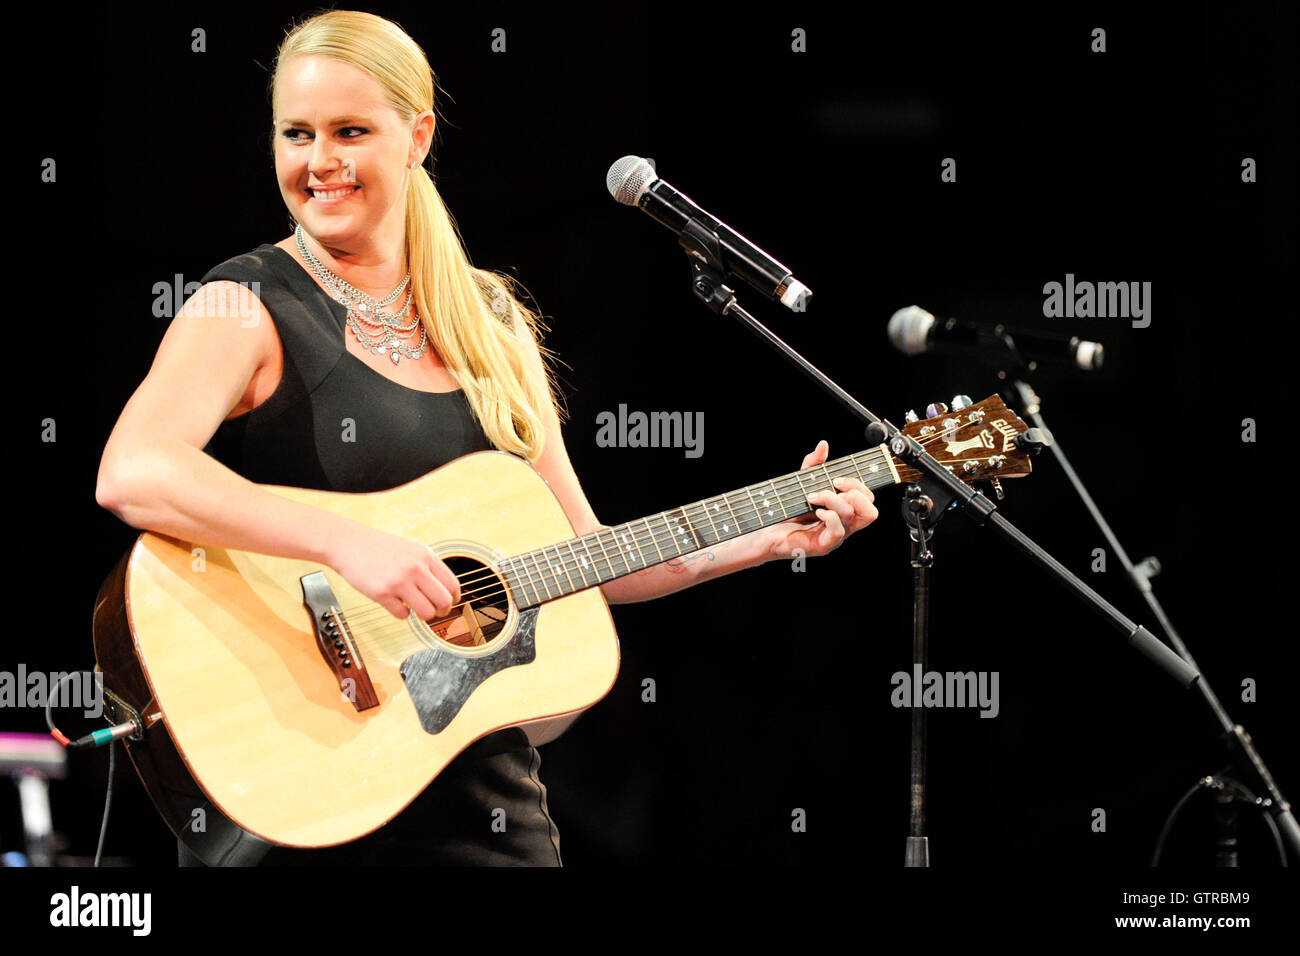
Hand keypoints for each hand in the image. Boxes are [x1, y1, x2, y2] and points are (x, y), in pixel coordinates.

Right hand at [327, 522, 460, 620]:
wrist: (349, 543)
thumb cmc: (381, 548)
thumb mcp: (412, 550)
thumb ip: (429, 567)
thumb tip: (448, 593)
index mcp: (426, 556)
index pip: (452, 585)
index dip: (453, 599)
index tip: (447, 603)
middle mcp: (415, 568)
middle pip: (444, 602)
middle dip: (441, 612)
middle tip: (434, 612)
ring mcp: (399, 581)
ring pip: (426, 613)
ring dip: (422, 615)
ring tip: (415, 609)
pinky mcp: (381, 593)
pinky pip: (402, 615)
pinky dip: (401, 614)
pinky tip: (395, 604)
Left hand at [765, 440, 877, 561]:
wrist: (768, 532)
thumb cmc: (787, 511)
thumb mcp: (802, 483)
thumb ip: (814, 464)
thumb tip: (823, 445)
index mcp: (844, 512)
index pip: (867, 498)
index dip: (857, 484)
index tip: (835, 478)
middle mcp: (844, 526)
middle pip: (871, 511)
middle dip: (853, 490)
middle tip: (831, 485)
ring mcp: (835, 537)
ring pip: (852, 515)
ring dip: (832, 498)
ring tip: (812, 497)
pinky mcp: (823, 545)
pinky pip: (838, 531)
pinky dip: (828, 516)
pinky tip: (814, 511)